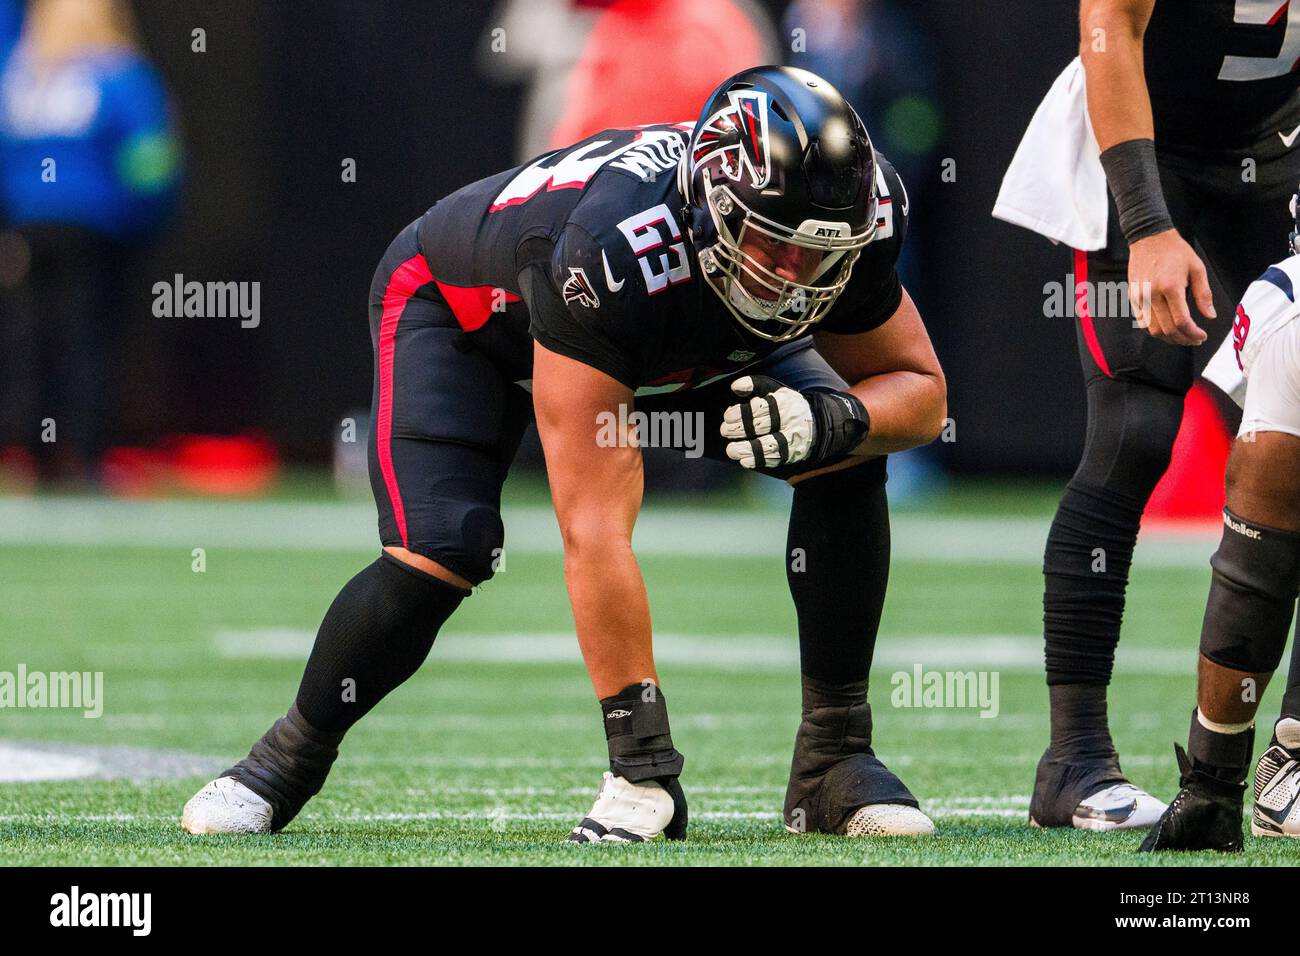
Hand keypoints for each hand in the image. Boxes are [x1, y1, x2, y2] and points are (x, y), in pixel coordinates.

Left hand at [721, 375, 869, 469]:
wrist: (818, 423)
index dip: (743, 413)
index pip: (761, 408)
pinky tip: (745, 461)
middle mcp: (790, 420)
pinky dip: (759, 461)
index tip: (728, 416)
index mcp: (784, 402)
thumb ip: (756, 386)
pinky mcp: (793, 454)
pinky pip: (776, 459)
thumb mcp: (776, 390)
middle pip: (762, 426)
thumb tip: (735, 387)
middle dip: (740, 430)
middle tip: (725, 431)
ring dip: (748, 449)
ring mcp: (793, 439)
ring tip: (731, 450)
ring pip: (769, 445)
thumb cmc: (789, 405)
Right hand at [1127, 229, 1215, 345]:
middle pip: (1166, 330)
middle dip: (1183, 339)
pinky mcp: (1133, 298)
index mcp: (1170, 287)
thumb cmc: (1175, 251)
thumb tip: (1210, 316)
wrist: (1149, 238)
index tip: (1202, 335)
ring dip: (1168, 339)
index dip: (1193, 333)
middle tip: (1194, 339)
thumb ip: (1204, 294)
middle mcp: (1152, 295)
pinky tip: (1167, 329)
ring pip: (1152, 330)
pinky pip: (1142, 322)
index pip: (1181, 321)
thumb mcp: (1197, 268)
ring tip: (1181, 337)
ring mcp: (1140, 298)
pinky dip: (1155, 330)